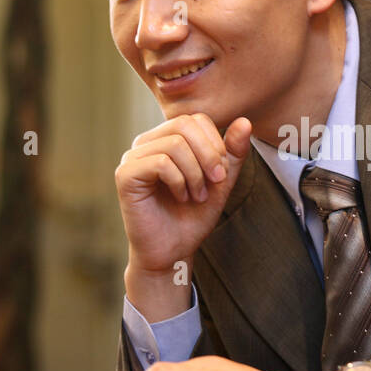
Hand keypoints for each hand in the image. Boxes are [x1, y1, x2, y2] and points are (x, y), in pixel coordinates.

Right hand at [116, 114, 250, 319]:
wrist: (173, 251)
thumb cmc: (193, 216)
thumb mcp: (221, 181)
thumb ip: (232, 153)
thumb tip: (245, 121)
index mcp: (166, 139)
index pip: (195, 119)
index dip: (216, 143)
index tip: (221, 174)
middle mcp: (146, 143)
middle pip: (184, 125)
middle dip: (209, 155)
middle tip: (215, 182)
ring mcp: (133, 157)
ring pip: (174, 144)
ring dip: (195, 173)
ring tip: (196, 196)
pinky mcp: (125, 175)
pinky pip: (160, 162)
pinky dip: (179, 181)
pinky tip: (181, 197)